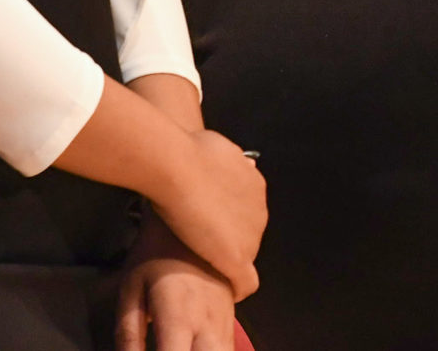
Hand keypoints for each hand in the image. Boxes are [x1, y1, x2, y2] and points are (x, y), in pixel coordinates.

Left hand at [117, 211, 241, 350]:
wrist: (194, 217)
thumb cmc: (155, 252)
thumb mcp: (131, 289)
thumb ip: (128, 334)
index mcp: (180, 318)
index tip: (156, 347)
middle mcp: (209, 323)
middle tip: (169, 344)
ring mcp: (226, 320)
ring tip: (180, 340)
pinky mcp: (233, 316)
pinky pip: (229, 347)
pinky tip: (195, 345)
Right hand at [154, 130, 267, 300]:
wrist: (178, 168)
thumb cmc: (187, 152)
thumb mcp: (211, 146)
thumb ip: (218, 159)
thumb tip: (209, 154)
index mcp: (254, 184)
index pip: (244, 209)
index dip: (224, 217)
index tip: (206, 221)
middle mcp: (259, 209)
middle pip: (246, 232)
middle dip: (227, 238)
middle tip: (201, 245)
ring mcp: (252, 235)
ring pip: (244, 255)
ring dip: (228, 261)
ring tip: (206, 267)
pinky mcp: (239, 258)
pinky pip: (246, 283)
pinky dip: (236, 288)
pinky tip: (225, 291)